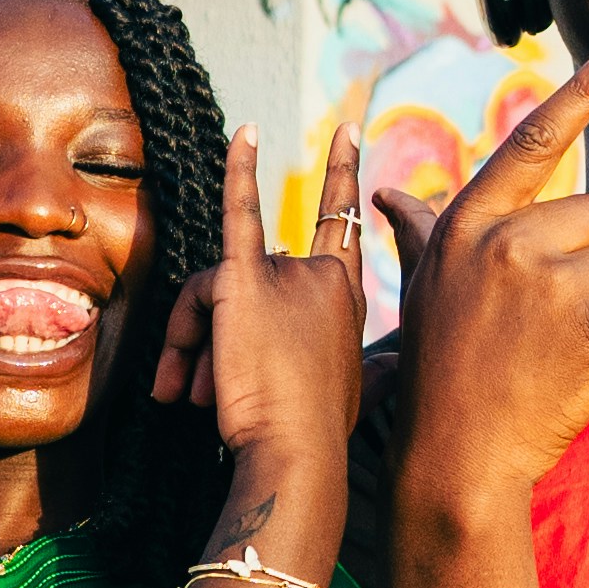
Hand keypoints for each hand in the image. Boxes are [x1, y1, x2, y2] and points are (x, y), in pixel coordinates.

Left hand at [151, 125, 364, 461]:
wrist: (295, 454)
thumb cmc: (317, 436)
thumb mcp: (355, 395)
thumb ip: (378, 371)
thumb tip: (402, 364)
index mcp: (346, 299)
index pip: (341, 228)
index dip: (343, 178)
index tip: (346, 133)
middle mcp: (324, 277)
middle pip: (249, 272)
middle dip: (210, 332)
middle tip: (197, 392)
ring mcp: (289, 275)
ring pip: (213, 285)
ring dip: (188, 342)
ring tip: (186, 396)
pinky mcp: (246, 282)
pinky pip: (239, 218)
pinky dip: (242, 171)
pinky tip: (248, 134)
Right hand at [390, 50, 588, 506]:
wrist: (456, 456)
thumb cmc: (438, 372)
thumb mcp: (420, 289)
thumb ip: (417, 231)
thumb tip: (384, 192)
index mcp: (469, 224)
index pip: (529, 143)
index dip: (575, 101)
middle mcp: (512, 241)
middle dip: (585, 262)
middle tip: (544, 321)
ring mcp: (557, 283)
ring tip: (562, 346)